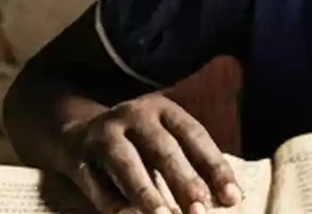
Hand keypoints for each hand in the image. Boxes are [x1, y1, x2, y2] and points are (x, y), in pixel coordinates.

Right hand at [63, 93, 242, 213]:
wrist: (78, 132)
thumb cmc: (140, 144)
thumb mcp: (166, 141)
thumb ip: (195, 165)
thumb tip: (230, 198)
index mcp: (163, 109)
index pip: (194, 135)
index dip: (215, 167)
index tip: (233, 198)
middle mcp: (134, 116)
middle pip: (162, 149)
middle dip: (184, 182)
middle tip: (200, 211)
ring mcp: (104, 135)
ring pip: (126, 165)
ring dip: (147, 194)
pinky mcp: (80, 158)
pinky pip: (95, 183)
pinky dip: (111, 202)